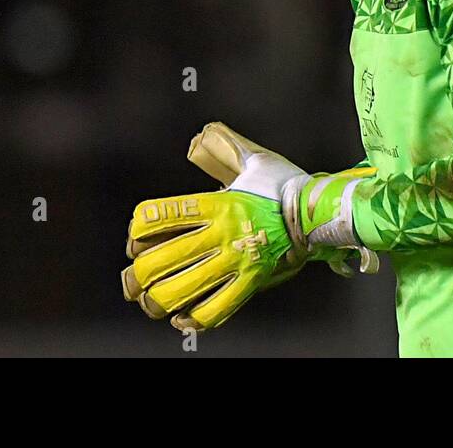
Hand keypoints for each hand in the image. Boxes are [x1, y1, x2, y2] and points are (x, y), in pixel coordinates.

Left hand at [121, 123, 377, 331]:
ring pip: (181, 290)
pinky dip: (194, 319)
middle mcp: (220, 233)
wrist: (318, 212)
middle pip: (160, 261)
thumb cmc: (285, 185)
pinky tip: (183, 318)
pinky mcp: (251, 282)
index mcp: (216, 202)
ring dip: (157, 301)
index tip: (135, 240)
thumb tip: (208, 133)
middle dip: (137, 276)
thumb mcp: (254, 161)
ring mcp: (235, 260)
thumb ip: (229, 150)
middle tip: (133, 280)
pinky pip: (216, 310)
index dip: (137, 232)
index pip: (159, 216)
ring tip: (152, 302)